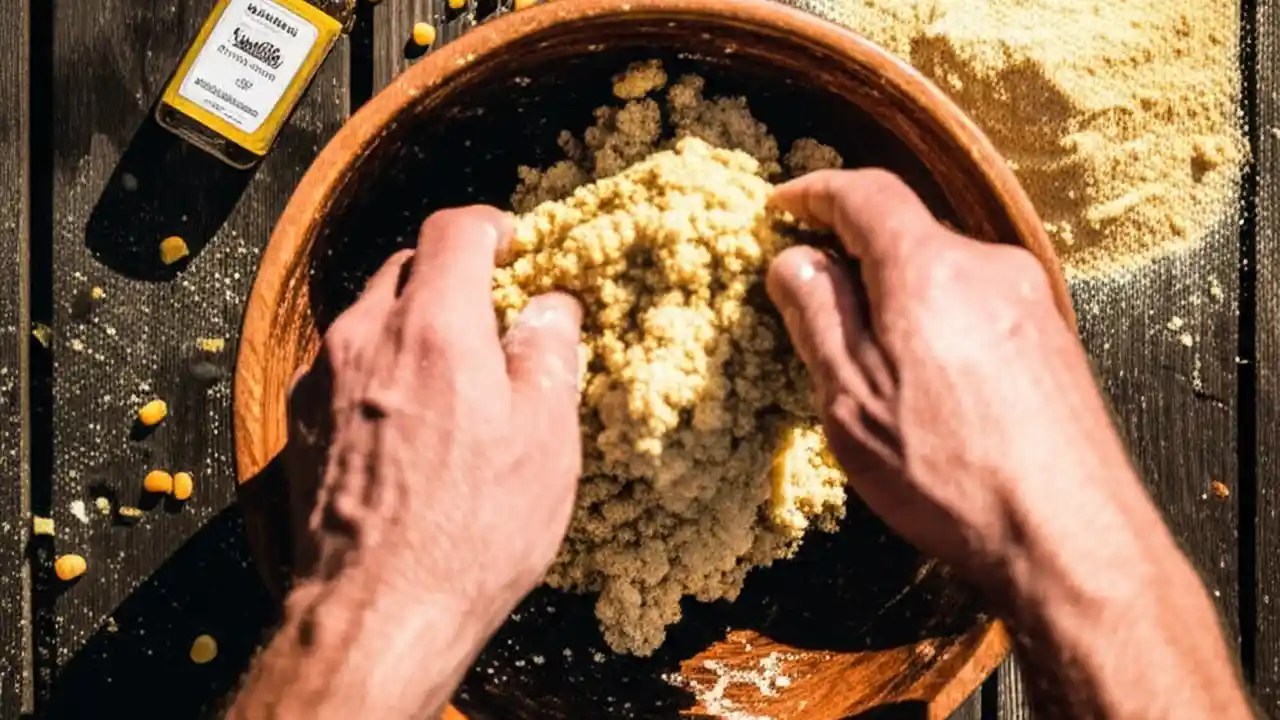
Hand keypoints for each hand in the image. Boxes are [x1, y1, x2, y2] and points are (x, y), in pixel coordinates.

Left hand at [286, 205, 582, 631]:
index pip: (454, 230)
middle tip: (491, 319)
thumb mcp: (544, 439)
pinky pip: (343, 366)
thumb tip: (551, 306)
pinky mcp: (299, 422)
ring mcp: (321, 379)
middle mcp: (363, 336)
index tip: (513, 245)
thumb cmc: (471, 530)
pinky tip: (407, 423)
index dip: (491, 227)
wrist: (376, 612)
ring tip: (452, 380)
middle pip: (406, 266)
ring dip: (411, 325)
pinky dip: (379, 369)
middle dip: (451, 277)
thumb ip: (549, 354)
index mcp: (432, 326)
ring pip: (369, 316)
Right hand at [765, 169, 1154, 586]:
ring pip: (941, 276)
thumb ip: (819, 317)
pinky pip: (975, 307)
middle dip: (853, 258)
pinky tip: (930, 388)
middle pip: (905, 235)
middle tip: (813, 305)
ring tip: (873, 368)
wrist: (1071, 538)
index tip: (780, 206)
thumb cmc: (949, 473)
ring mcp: (1029, 301)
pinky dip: (936, 324)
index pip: (865, 194)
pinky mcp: (1052, 339)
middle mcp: (988, 266)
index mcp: (928, 269)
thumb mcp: (852, 400)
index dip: (814, 193)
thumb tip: (795, 260)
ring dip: (897, 299)